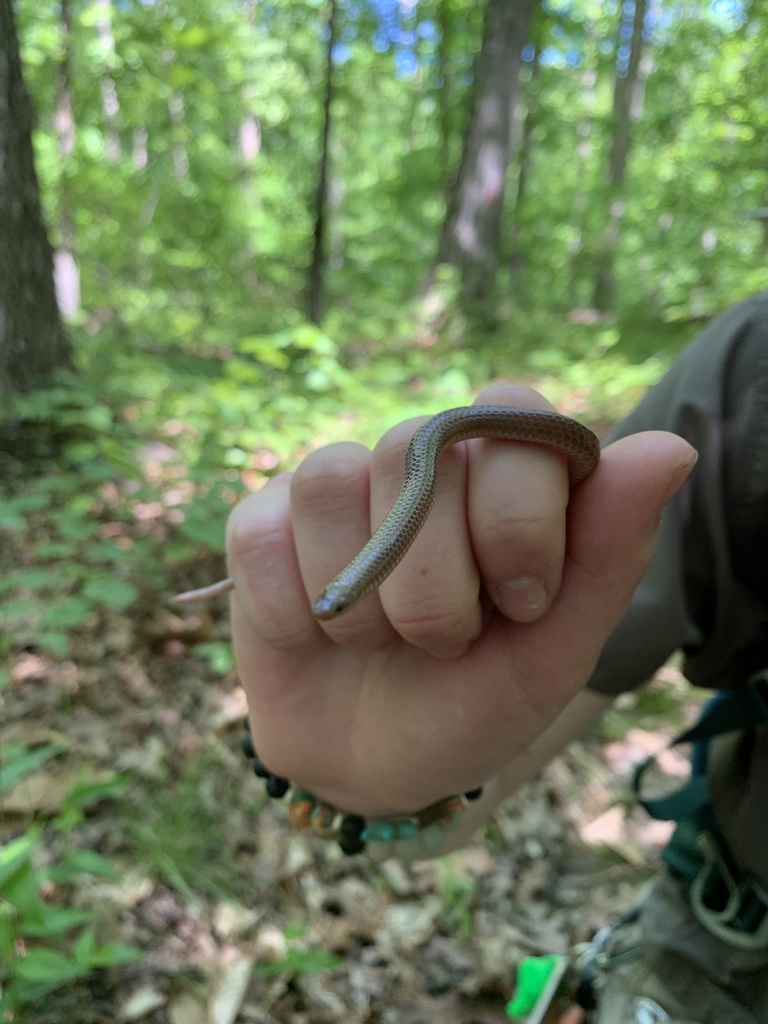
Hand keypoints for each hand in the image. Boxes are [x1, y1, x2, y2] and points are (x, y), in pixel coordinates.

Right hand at [226, 384, 695, 816]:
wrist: (376, 764)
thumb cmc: (475, 700)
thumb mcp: (554, 647)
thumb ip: (608, 550)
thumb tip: (669, 447)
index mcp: (499, 471)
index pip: (509, 414)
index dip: (516, 518)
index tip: (522, 606)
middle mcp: (414, 457)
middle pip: (407, 452)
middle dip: (432, 587)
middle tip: (442, 644)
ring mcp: (333, 485)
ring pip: (328, 482)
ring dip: (359, 602)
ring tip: (375, 639)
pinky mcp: (259, 522)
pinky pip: (259, 535)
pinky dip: (292, 612)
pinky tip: (313, 635)